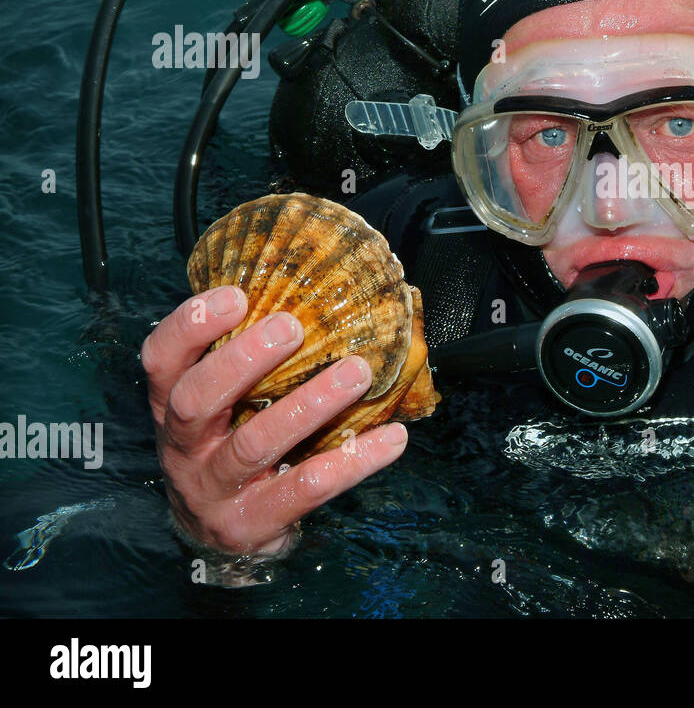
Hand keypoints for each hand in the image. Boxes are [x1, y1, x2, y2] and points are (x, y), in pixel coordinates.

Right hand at [142, 285, 407, 556]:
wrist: (220, 535)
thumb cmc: (229, 446)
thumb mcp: (223, 406)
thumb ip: (247, 361)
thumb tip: (311, 298)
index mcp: (171, 407)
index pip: (161, 360)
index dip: (191, 326)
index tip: (237, 296)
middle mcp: (184, 449)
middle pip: (196, 401)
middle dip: (242, 360)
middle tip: (292, 326)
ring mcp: (215, 490)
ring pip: (256, 444)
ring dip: (309, 404)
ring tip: (356, 373)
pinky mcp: (254, 522)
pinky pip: (306, 488)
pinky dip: (354, 461)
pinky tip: (392, 437)